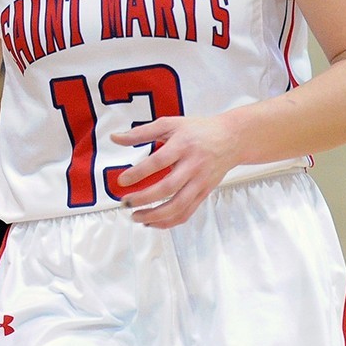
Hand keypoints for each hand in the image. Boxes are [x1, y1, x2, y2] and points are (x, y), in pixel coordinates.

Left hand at [110, 116, 239, 228]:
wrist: (231, 139)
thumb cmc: (198, 130)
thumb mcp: (170, 124)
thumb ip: (141, 132)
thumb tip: (115, 138)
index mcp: (183, 145)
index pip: (158, 161)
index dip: (139, 173)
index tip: (122, 181)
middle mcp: (193, 165)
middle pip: (168, 188)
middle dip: (144, 199)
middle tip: (125, 202)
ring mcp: (200, 182)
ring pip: (178, 206)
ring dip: (155, 216)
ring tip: (136, 217)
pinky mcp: (204, 193)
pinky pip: (186, 213)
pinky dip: (168, 222)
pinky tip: (152, 222)